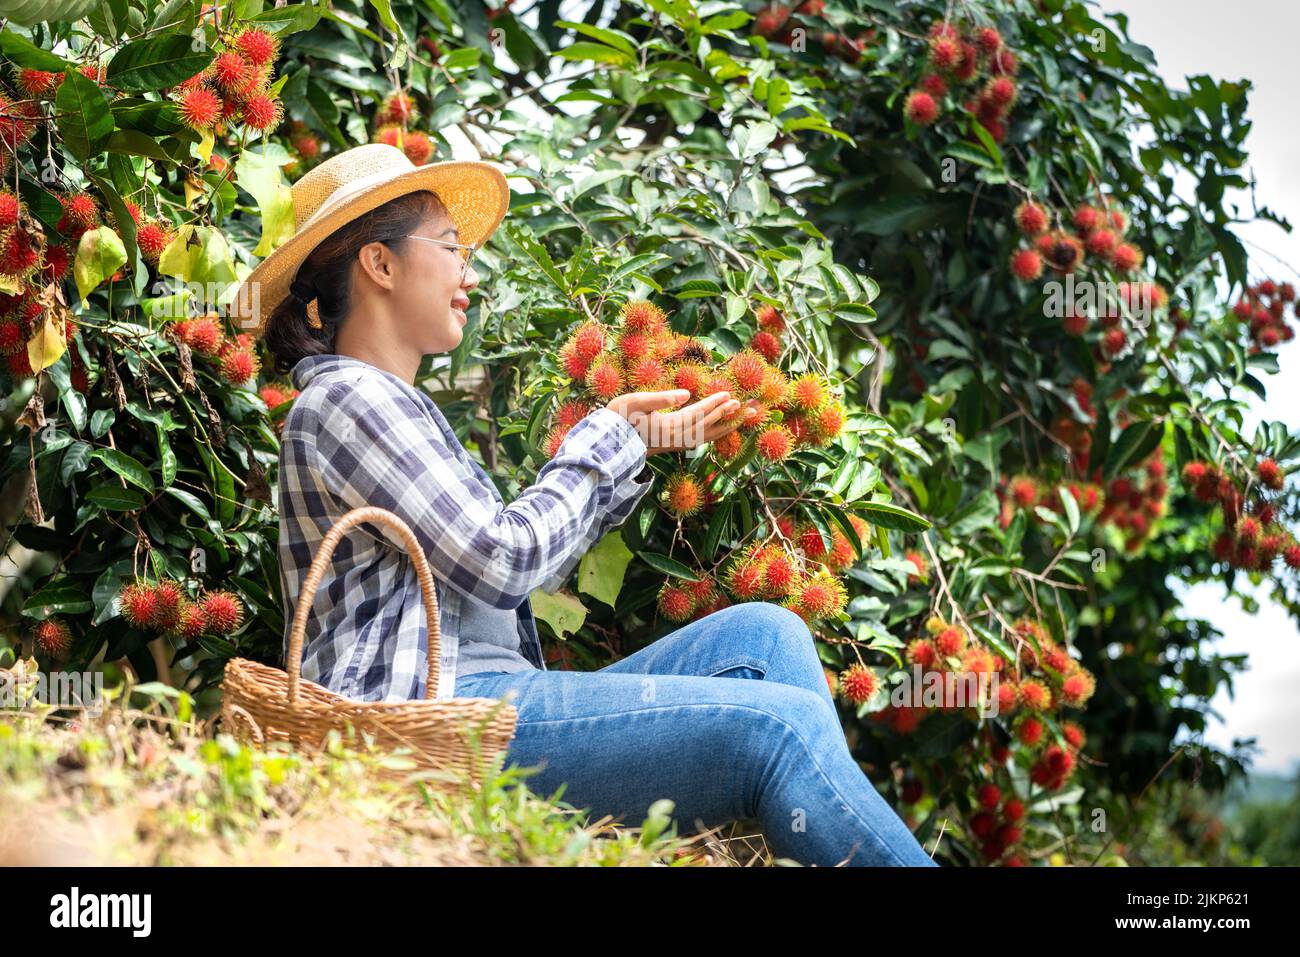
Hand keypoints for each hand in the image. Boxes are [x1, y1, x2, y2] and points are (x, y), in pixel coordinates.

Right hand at [607, 389, 760, 455]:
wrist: (608, 444)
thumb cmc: (618, 418)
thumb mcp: (635, 402)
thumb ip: (661, 398)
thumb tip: (686, 394)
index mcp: (668, 426)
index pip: (698, 413)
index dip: (715, 404)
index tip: (731, 396)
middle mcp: (677, 438)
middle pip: (711, 426)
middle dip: (732, 415)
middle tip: (754, 407)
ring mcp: (677, 443)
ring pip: (710, 435)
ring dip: (729, 424)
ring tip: (746, 415)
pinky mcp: (676, 444)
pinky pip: (703, 439)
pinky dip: (717, 432)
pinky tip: (724, 426)